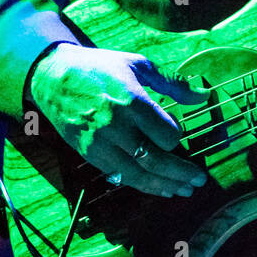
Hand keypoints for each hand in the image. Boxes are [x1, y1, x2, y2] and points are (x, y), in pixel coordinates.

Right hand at [29, 44, 209, 196]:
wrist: (54, 77)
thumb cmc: (102, 67)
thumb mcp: (138, 65)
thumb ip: (172, 83)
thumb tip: (202, 95)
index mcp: (131, 100)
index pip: (166, 134)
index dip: (177, 136)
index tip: (178, 132)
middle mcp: (116, 126)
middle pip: (154, 160)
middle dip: (180, 173)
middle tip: (199, 180)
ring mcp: (99, 143)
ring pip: (137, 174)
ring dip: (164, 186)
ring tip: (184, 190)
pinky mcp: (88, 153)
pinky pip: (119, 176)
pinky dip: (142, 185)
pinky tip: (158, 188)